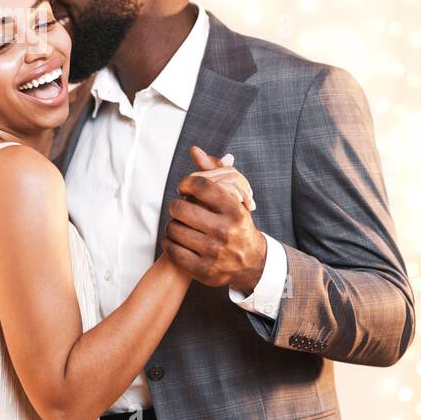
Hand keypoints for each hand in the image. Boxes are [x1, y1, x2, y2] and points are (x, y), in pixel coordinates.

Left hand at [161, 147, 266, 292]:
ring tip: (178, 223)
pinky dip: (169, 242)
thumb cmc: (238, 224)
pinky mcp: (203, 270)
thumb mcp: (234, 198)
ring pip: (174, 228)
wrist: (251, 262)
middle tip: (179, 207)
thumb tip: (194, 150)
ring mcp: (213, 252)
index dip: (186, 182)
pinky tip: (174, 238)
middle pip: (181, 207)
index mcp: (235, 210)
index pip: (201, 185)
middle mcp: (225, 231)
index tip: (184, 187)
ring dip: (172, 224)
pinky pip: (172, 250)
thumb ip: (214, 172)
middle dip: (176, 205)